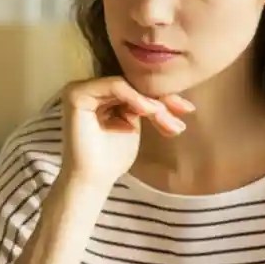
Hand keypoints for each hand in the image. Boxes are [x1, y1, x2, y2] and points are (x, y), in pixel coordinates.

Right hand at [60, 77, 194, 189]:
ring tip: (164, 117)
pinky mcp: (76, 94)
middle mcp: (91, 88)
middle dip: (162, 98)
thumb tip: (172, 94)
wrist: (94, 180)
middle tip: (183, 111)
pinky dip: (134, 97)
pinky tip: (148, 110)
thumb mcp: (134, 125)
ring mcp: (81, 88)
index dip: (164, 97)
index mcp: (103, 94)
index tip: (187, 109)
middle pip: (134, 83)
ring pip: (127, 84)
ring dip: (150, 101)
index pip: (138, 88)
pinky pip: (114, 86)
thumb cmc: (112, 158)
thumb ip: (145, 106)